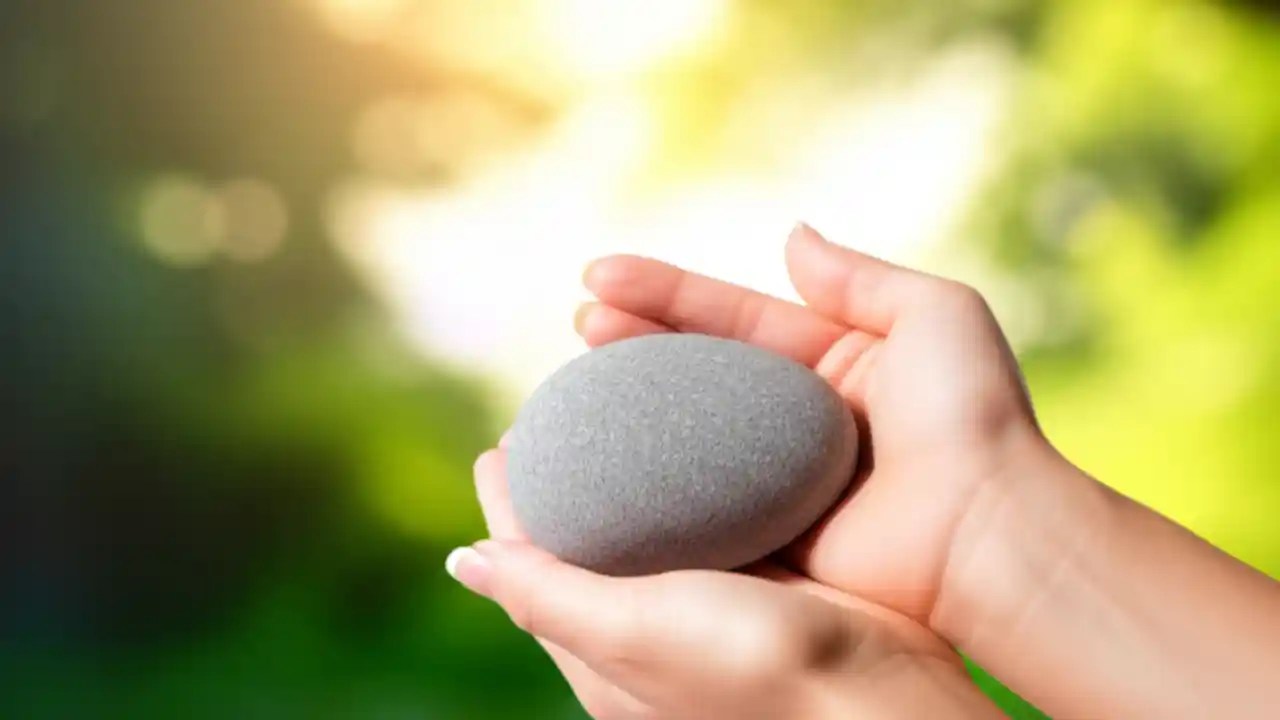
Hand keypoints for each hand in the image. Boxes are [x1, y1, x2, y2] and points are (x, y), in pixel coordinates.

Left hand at [449, 449, 1002, 719]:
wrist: (886, 695)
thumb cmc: (758, 676)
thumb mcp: (635, 634)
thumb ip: (548, 595)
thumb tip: (462, 562)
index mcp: (607, 653)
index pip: (534, 566)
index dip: (512, 502)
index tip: (504, 441)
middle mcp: (652, 628)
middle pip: (591, 539)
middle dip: (569, 474)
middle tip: (561, 407)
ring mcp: (711, 603)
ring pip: (652, 521)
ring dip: (632, 465)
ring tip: (624, 402)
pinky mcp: (766, 577)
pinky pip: (714, 513)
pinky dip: (695, 473)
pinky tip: (701, 433)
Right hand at [574, 223, 1044, 621]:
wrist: (986, 536)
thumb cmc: (973, 421)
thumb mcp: (936, 316)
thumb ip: (859, 276)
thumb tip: (792, 234)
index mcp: (840, 365)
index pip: (736, 318)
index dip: (668, 293)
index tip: (600, 274)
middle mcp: (804, 422)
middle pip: (703, 373)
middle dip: (639, 341)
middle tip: (580, 320)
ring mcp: (783, 484)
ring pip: (690, 437)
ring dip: (632, 407)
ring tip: (575, 376)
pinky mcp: (771, 541)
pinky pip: (698, 505)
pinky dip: (649, 483)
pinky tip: (599, 461)